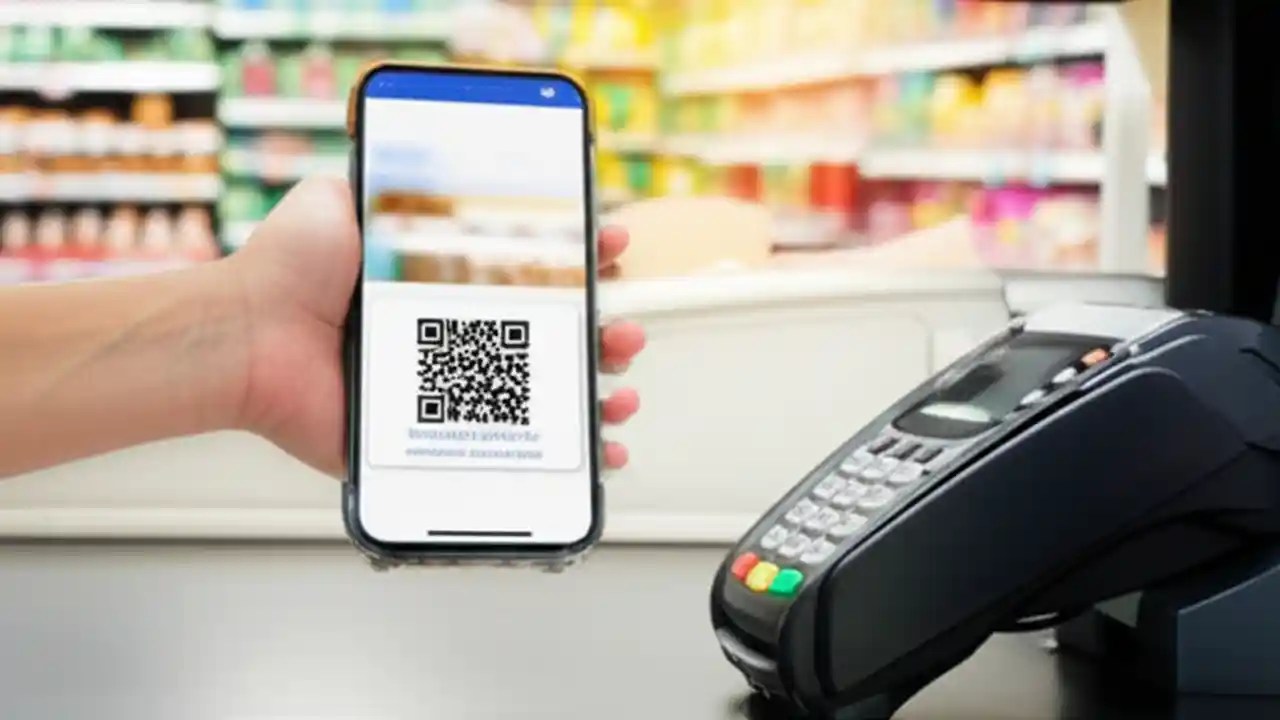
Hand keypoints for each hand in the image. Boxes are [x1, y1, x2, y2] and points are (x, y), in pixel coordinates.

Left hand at [225, 176, 645, 476]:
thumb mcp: (341, 198)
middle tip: (622, 330)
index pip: (531, 273)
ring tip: (618, 386)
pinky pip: (509, 454)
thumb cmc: (287, 269)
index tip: (610, 245)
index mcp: (443, 284)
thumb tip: (413, 147)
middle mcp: (451, 339)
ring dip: (597, 391)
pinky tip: (601, 453)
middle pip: (552, 339)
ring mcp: (446, 394)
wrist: (248, 336)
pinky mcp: (430, 441)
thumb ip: (381, 178)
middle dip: (603, 333)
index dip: (579, 260)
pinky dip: (566, 460)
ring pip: (545, 399)